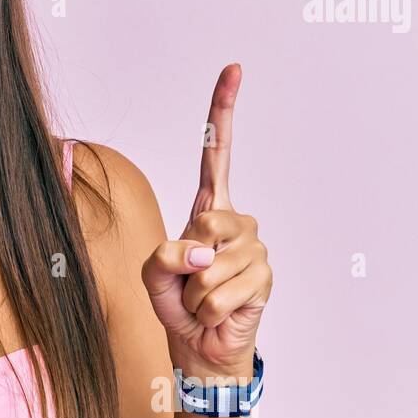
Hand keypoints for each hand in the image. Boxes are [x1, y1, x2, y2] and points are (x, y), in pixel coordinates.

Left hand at [140, 63, 271, 379]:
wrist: (202, 348)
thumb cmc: (177, 303)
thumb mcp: (153, 274)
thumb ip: (165, 256)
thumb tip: (200, 253)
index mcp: (207, 208)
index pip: (216, 153)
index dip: (223, 112)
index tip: (233, 70)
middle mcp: (235, 222)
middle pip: (205, 222)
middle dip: (184, 261)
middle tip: (188, 282)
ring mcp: (254, 248)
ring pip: (209, 266)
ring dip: (193, 293)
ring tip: (202, 300)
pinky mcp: (264, 278)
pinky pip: (220, 292)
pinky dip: (207, 309)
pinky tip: (218, 312)